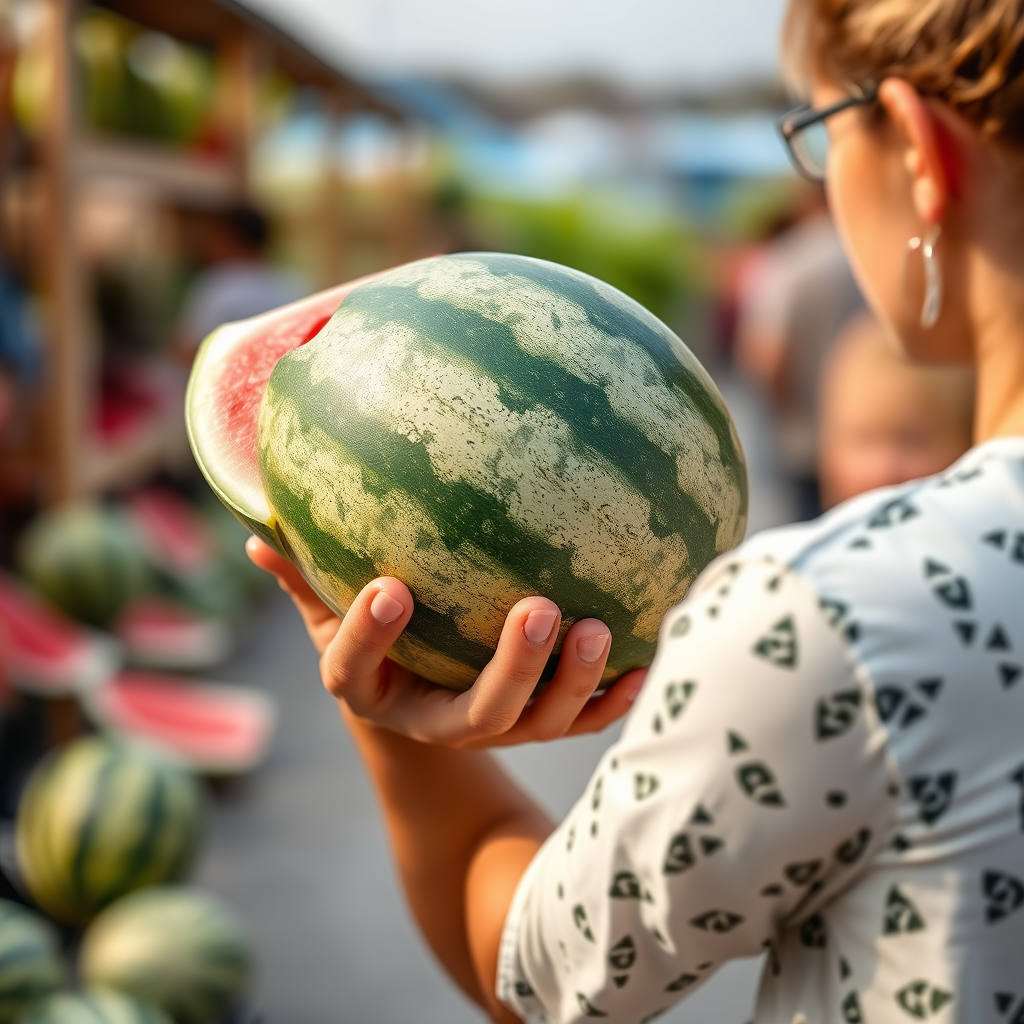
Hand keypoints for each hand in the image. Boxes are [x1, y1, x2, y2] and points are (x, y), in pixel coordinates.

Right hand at [247, 537, 644, 746]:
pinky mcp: (538, 725)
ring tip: (598, 627)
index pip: (356, 671)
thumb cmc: (375, 639)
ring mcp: (492, 729)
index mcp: (369, 688)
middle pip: (475, 716)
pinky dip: (613, 698)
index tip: (388, 589)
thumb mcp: (329, 608)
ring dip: (573, 682)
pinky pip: (581, 722)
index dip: (368, 638)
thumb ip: (304, 575)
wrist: (415, 705)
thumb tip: (253, 529)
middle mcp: (435, 721)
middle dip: (512, 670)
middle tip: (540, 609)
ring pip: (537, 723)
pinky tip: (646, 659)